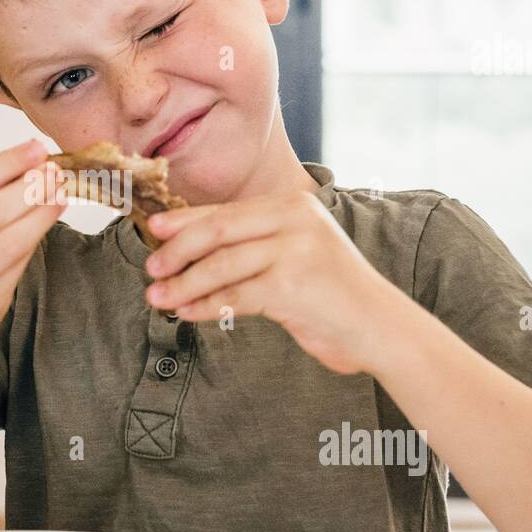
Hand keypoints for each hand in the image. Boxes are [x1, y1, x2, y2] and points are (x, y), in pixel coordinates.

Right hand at [0, 138, 65, 348]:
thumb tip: (26, 160)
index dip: (5, 164)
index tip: (35, 148)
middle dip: (27, 188)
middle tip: (54, 170)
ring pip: (7, 243)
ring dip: (39, 213)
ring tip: (59, 191)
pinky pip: (16, 265)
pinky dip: (36, 237)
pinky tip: (50, 218)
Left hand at [142, 191, 405, 374]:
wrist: (379, 326)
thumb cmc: (331, 295)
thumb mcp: (295, 254)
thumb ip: (254, 245)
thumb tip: (189, 250)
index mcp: (293, 204)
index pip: (226, 210)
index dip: (184, 220)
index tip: (153, 230)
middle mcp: (295, 219)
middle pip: (218, 230)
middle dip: (178, 250)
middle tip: (152, 268)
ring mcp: (295, 250)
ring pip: (221, 264)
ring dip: (184, 283)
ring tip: (158, 297)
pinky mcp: (292, 285)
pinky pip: (235, 295)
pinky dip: (205, 305)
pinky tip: (186, 312)